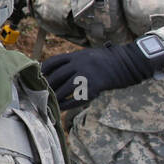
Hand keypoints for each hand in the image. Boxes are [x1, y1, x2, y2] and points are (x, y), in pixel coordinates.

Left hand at [41, 42, 163, 109]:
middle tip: (37, 94)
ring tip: (47, 104)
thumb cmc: (105, 61)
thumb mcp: (87, 55)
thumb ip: (71, 62)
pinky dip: (67, 105)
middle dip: (46, 86)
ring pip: (63, 89)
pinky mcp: (94, 87)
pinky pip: (76, 99)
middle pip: (56, 77)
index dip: (42, 71)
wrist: (127, 64)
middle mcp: (79, 64)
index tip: (36, 77)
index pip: (53, 62)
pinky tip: (61, 108)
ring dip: (54, 98)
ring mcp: (87, 76)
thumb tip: (52, 71)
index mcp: (76, 56)